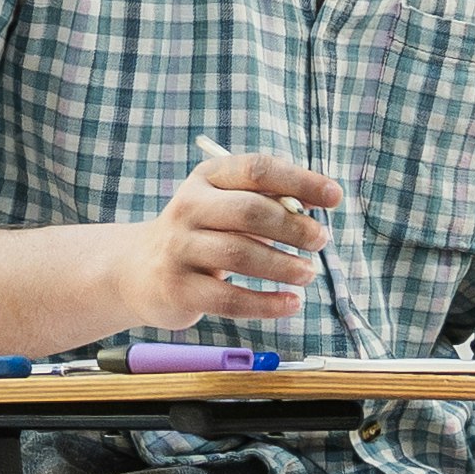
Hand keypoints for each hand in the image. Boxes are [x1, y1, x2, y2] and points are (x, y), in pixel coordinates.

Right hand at [114, 146, 338, 338]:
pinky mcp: (178, 288)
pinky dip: (266, 303)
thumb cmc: (203, 233)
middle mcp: (188, 207)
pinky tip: (291, 303)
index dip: (300, 181)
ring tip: (308, 273)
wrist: (140, 269)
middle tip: (320, 240)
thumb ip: (268, 201)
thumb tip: (316, 207)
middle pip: (249, 211)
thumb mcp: (227, 206)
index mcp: (207, 178)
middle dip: (293, 227)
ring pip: (240, 255)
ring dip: (283, 265)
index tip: (334, 197)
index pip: (257, 170)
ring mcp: (179, 248)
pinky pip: (229, 298)